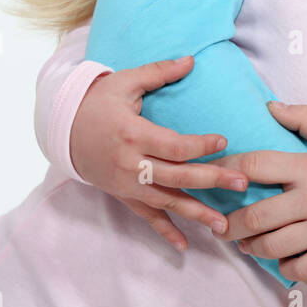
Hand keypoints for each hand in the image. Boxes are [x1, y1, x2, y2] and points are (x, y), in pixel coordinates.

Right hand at [69, 56, 247, 251]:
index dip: (199, 146)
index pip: (172, 146)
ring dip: (197, 214)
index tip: (223, 142)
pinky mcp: (123, 195)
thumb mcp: (125, 82)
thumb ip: (159, 72)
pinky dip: (166, 232)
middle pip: (176, 176)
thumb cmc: (98, 102)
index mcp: (132, 134)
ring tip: (225, 226)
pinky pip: (146, 217)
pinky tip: (185, 246)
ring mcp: (126, 184)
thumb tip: (191, 60)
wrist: (63, 129)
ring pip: (166, 202)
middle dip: (212, 180)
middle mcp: (130, 164)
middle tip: (242, 183)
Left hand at [215, 102, 306, 279]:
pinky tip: (282, 261)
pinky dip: (285, 267)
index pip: (256, 165)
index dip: (228, 170)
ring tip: (246, 244)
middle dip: (229, 223)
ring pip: (272, 246)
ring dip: (252, 247)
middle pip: (255, 215)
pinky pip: (299, 267)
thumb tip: (270, 107)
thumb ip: (306, 119)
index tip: (214, 176)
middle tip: (220, 225)